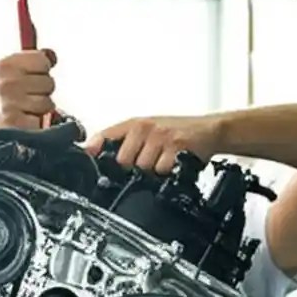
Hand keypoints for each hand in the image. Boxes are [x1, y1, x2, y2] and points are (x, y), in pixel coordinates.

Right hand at [0, 50, 58, 144]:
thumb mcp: (3, 72)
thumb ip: (29, 62)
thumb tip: (53, 56)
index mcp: (5, 65)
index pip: (43, 60)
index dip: (41, 70)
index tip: (31, 78)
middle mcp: (7, 83)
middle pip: (49, 83)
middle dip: (41, 92)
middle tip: (24, 98)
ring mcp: (11, 104)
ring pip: (48, 103)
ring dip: (39, 110)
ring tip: (22, 111)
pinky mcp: (15, 125)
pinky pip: (41, 122)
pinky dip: (34, 126)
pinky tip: (20, 123)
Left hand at [82, 116, 222, 173]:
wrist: (209, 131)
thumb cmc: (178, 132)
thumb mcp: (148, 131)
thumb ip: (124, 141)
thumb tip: (94, 152)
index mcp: (135, 123)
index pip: (105, 136)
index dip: (94, 149)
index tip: (87, 157)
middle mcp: (145, 127)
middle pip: (123, 160)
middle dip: (133, 168)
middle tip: (148, 162)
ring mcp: (161, 136)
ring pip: (143, 168)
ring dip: (153, 172)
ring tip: (163, 162)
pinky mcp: (176, 146)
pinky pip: (162, 170)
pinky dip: (167, 173)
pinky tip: (174, 164)